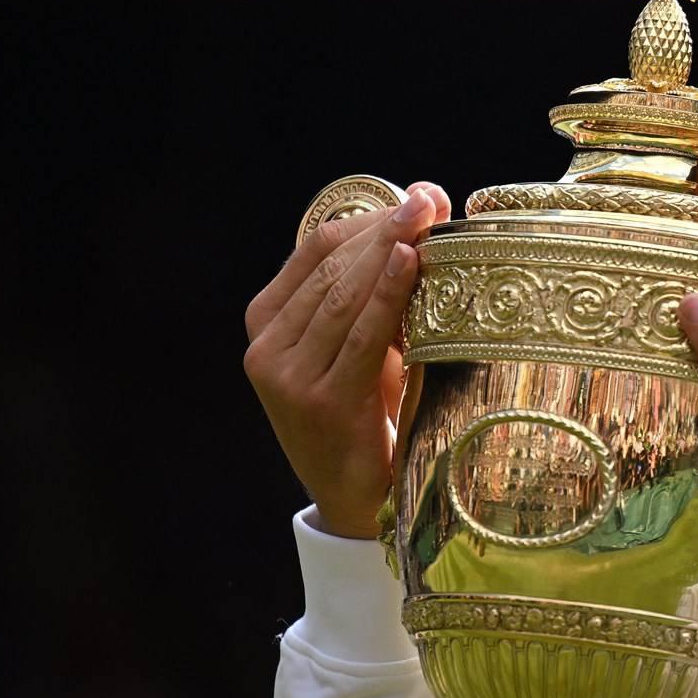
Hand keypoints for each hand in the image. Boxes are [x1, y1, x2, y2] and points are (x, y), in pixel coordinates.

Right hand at [244, 183, 451, 537]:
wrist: (361, 499)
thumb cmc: (371, 414)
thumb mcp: (363, 347)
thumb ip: (377, 292)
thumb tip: (422, 218)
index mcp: (267, 322)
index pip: (315, 251)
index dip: (367, 219)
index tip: (415, 198)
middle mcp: (267, 347)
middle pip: (331, 268)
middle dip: (386, 229)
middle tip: (430, 201)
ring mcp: (287, 377)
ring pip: (344, 296)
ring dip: (390, 252)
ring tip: (428, 219)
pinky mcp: (320, 403)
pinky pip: (361, 337)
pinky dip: (388, 296)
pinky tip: (411, 263)